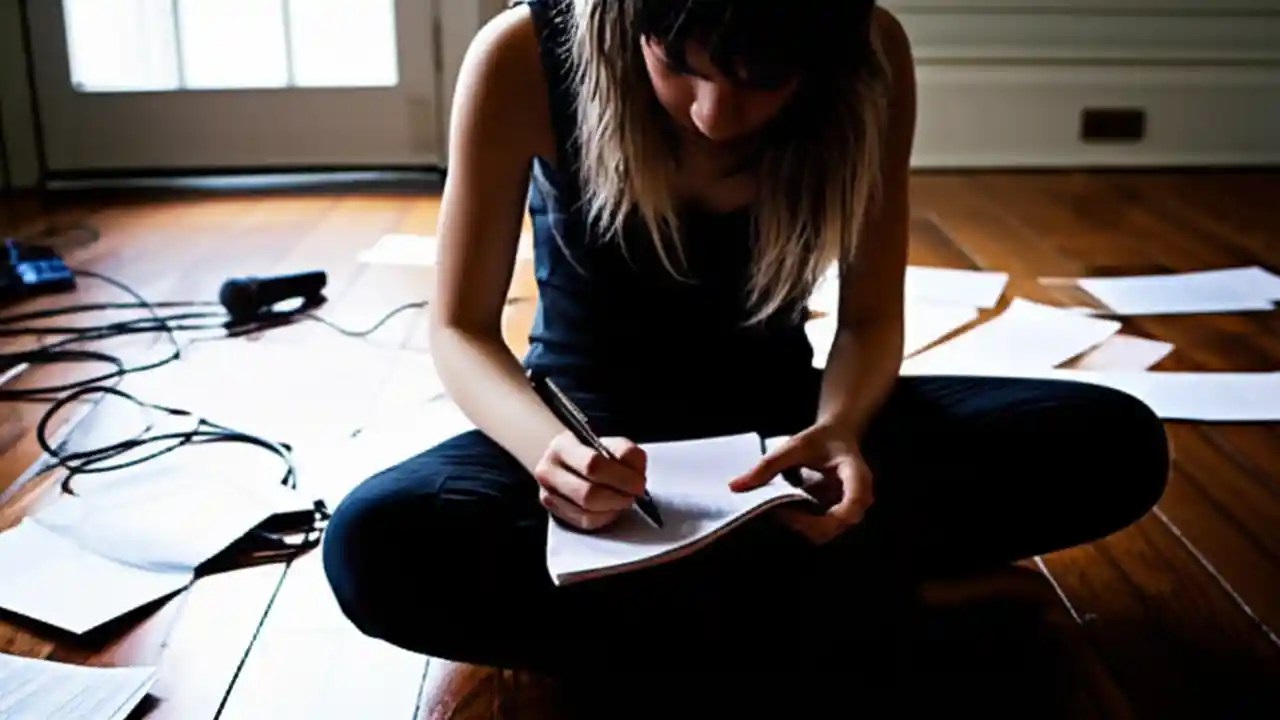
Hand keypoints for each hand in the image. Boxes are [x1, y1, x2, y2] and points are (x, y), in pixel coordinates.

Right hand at [534, 431, 647, 531]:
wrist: (565, 461)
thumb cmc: (591, 452)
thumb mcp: (609, 442)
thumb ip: (627, 453)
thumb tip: (636, 476)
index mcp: (563, 445)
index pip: (593, 465)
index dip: (621, 477)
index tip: (639, 483)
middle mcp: (549, 470)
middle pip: (588, 493)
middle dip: (619, 497)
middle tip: (634, 495)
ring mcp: (548, 494)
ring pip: (586, 511)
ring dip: (613, 508)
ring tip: (624, 500)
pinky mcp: (554, 512)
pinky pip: (584, 522)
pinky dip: (605, 517)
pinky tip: (612, 508)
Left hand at [728, 423, 873, 544]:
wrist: (836, 436)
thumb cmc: (819, 440)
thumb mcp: (792, 447)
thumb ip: (766, 466)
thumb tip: (734, 486)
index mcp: (855, 475)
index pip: (854, 504)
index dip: (826, 516)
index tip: (789, 510)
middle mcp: (858, 497)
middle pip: (835, 526)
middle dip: (803, 524)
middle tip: (776, 509)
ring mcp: (849, 509)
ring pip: (826, 532)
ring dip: (800, 525)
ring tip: (780, 508)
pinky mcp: (838, 515)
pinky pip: (821, 528)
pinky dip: (801, 523)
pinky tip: (787, 509)